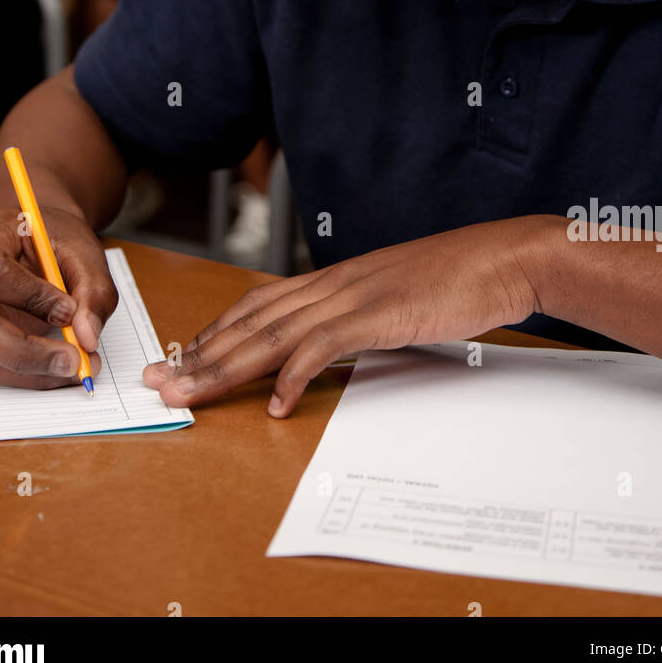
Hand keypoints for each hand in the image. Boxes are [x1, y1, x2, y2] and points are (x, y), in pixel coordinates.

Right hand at [0, 206, 117, 388]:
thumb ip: (93, 292)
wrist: (37, 238)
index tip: (69, 311)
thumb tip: (86, 338)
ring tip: (71, 367)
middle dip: (25, 352)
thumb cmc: (54, 240)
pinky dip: (21, 375)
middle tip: (73, 361)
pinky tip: (53, 369)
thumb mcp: (84, 253)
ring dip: (26, 371)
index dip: (30, 299)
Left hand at [143, 216, 556, 415]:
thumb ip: (360, 317)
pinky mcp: (377, 314)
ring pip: (271, 333)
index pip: (259, 305)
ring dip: (225, 366)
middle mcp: (333, 283)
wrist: (501, 257)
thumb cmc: (456, 279)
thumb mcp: (395, 298)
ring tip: (190, 394)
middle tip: (160, 380)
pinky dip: (293, 376)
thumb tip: (334, 345)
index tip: (183, 355)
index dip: (216, 331)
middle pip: (251, 320)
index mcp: (334, 279)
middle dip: (200, 353)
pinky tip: (276, 404)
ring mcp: (353, 296)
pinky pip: (323, 347)